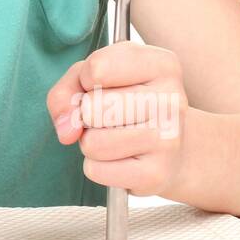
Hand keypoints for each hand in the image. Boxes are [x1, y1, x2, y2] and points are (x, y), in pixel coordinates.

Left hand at [45, 42, 188, 197]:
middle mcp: (172, 100)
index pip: (96, 69)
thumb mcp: (94, 78)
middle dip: (86, 115)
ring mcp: (168, 140)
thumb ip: (66, 91)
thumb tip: (67, 129)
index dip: (85, 80)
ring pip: (92, 143)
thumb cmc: (126, 102)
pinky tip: (121, 157)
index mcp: (162, 65)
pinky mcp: (156, 174)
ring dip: (91, 142)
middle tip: (109, 116)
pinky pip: (96, 170)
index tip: (103, 86)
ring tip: (115, 136)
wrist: (170, 146)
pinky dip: (98, 166)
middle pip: (91, 108)